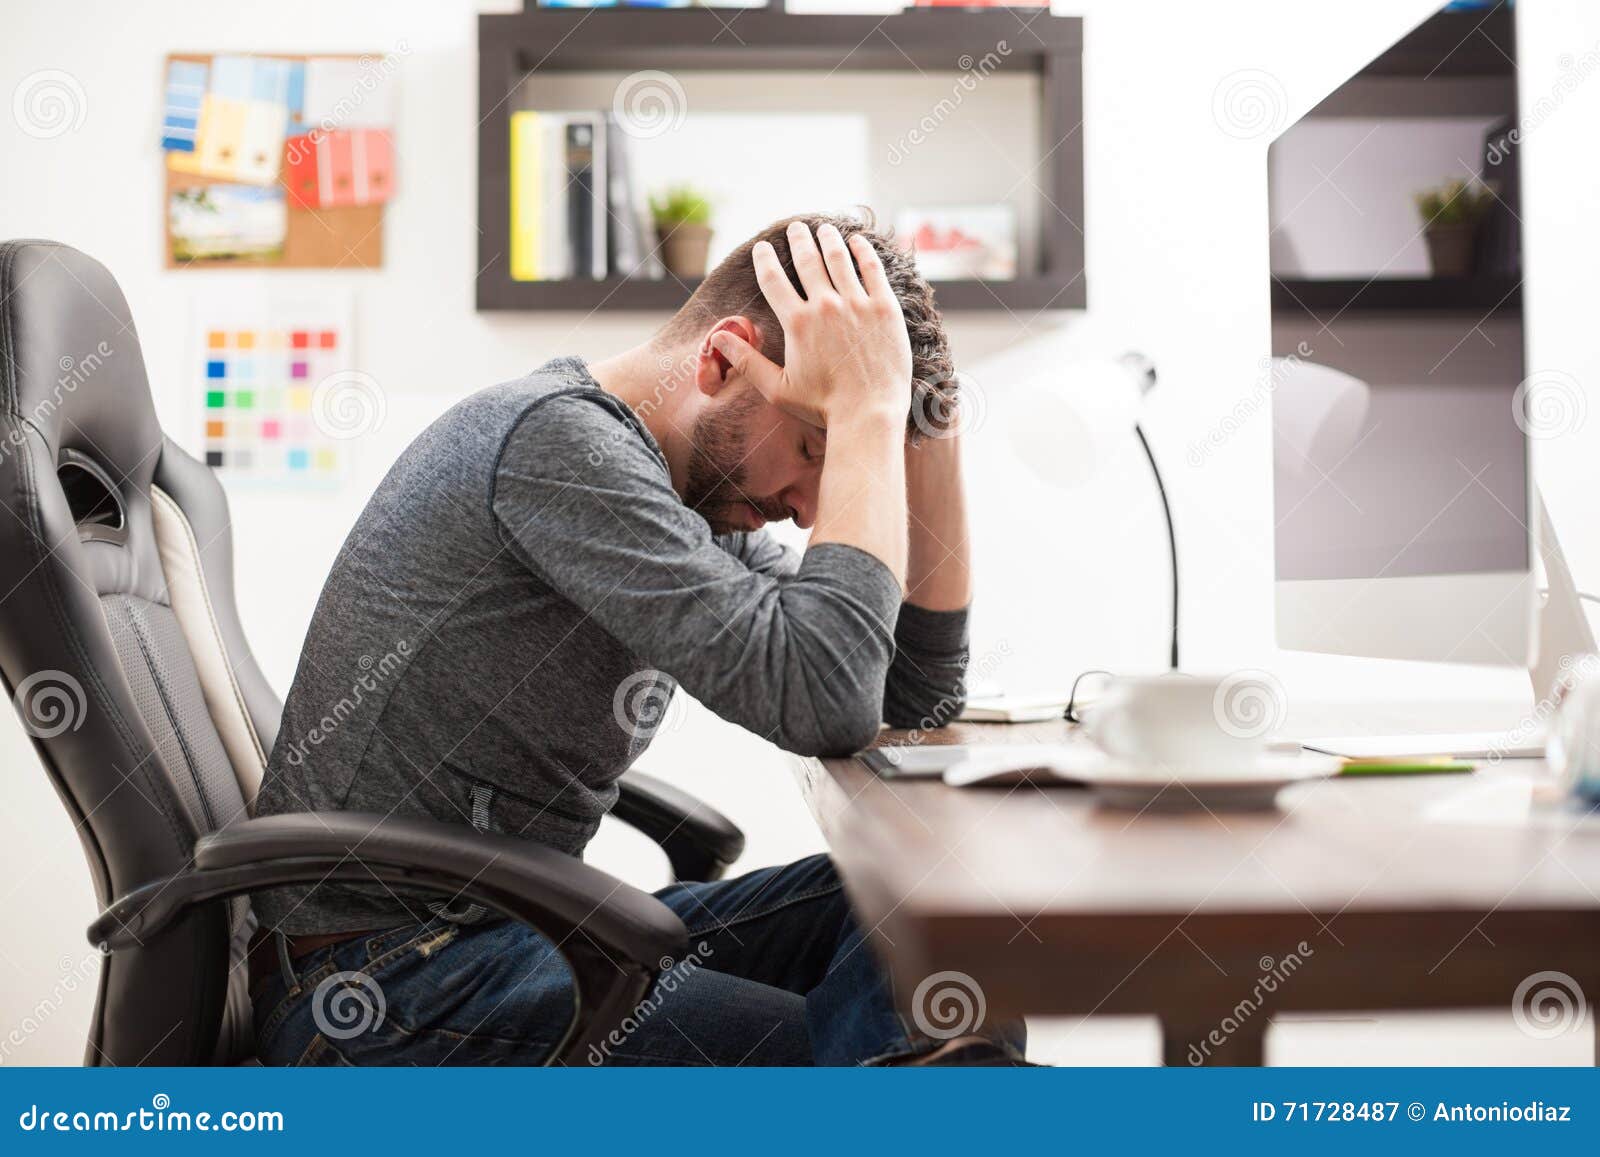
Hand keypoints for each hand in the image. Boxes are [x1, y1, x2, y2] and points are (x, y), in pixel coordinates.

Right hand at [708, 222, 911, 428]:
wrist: (869, 414)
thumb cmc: (822, 407)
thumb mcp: (777, 389)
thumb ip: (747, 361)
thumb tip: (717, 339)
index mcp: (797, 323)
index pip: (773, 279)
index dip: (765, 260)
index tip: (761, 247)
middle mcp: (825, 306)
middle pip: (807, 260)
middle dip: (798, 240)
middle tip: (796, 228)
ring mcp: (857, 304)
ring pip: (839, 258)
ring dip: (829, 239)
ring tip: (823, 228)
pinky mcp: (885, 308)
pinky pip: (873, 269)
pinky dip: (863, 250)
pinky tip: (857, 241)